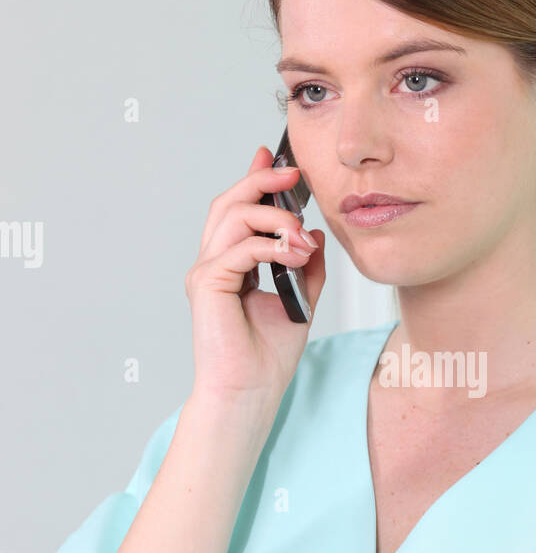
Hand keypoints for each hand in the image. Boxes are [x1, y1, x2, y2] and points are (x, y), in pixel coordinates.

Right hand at [185, 145, 326, 403]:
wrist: (250, 394)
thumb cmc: (267, 358)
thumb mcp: (301, 302)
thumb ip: (305, 267)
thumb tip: (313, 233)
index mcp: (230, 266)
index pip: (238, 211)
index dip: (254, 179)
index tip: (278, 159)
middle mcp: (213, 264)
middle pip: (229, 203)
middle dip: (262, 181)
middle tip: (294, 174)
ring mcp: (206, 273)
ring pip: (232, 218)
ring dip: (274, 218)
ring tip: (302, 237)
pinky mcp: (206, 285)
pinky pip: (240, 249)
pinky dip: (271, 246)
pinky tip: (295, 256)